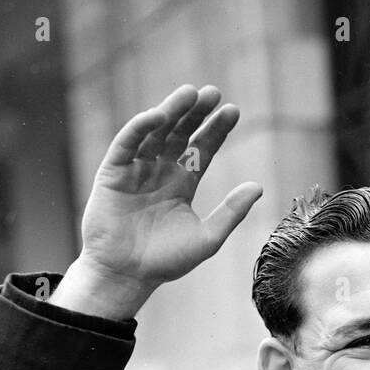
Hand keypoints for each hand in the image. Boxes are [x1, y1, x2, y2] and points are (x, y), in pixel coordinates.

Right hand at [51, 84, 262, 317]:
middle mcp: (160, 172)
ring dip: (171, 112)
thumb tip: (258, 186)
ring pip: (155, 132)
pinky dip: (140, 128)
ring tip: (190, 94)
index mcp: (182, 183)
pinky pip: (126, 144)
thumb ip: (231, 212)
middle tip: (212, 93)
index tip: (233, 111)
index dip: (216, 130)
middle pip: (180, 134)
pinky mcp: (112, 173)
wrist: (127, 276)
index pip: (202, 149)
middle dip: (195, 113)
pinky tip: (158, 116)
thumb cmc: (166, 262)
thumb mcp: (207, 237)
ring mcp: (135, 170)